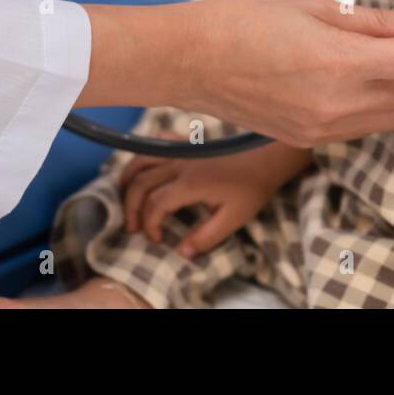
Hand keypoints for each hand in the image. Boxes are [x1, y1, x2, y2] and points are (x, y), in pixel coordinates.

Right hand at [79, 0, 393, 147]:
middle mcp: (337, 105)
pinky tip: (346, 80)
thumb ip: (371, 20)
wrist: (189, 60)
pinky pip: (363, 129)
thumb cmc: (242, 22)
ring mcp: (323, 129)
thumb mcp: (312, 6)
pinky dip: (370, 107)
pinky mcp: (309, 140)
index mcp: (340, 64)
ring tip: (370, 61)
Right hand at [119, 134, 311, 256]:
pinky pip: (155, 143)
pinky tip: (145, 170)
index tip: (157, 239)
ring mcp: (180, 149)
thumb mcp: (234, 219)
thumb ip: (206, 237)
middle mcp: (179, 163)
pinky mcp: (185, 141)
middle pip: (140, 183)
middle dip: (130, 207)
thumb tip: (182, 252)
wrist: (266, 155)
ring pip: (141, 160)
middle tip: (132, 227)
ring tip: (127, 200)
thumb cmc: (252, 187)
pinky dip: (144, 156)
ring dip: (128, 180)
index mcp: (190, 184)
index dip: (149, 225)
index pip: (155, 205)